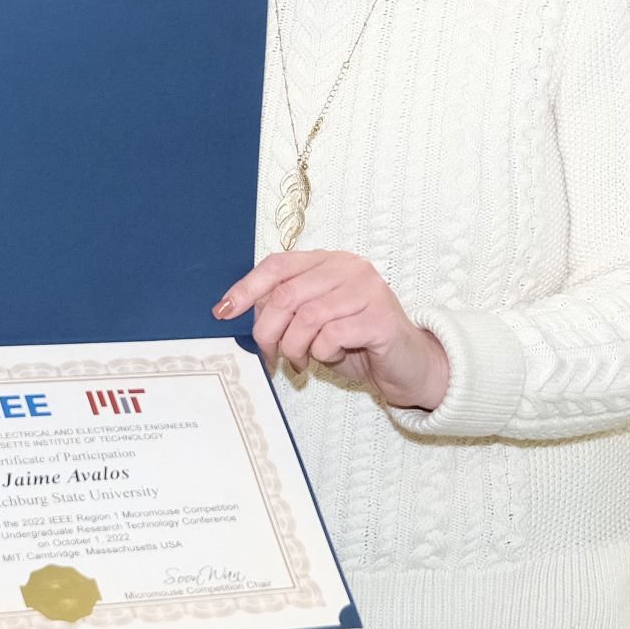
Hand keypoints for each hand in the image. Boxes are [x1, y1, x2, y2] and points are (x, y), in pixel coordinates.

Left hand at [214, 250, 448, 410]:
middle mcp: (349, 267)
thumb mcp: (314, 321)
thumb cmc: (356, 343)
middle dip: (268, 332)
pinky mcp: (381, 318)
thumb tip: (240, 308)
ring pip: (305, 318)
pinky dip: (322, 354)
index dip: (246, 288)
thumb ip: (285, 307)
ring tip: (301, 362)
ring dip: (294, 348)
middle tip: (270, 357)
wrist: (407, 367)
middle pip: (285, 295)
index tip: (223, 311)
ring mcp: (368, 290)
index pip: (277, 265)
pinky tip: (331, 358)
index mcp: (329, 261)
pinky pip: (330, 336)